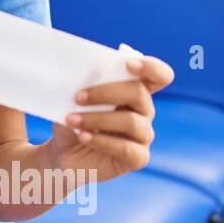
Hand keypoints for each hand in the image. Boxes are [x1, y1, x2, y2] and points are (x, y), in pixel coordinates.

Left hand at [48, 55, 174, 180]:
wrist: (64, 154)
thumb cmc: (73, 122)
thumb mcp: (73, 102)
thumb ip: (83, 87)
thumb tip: (81, 74)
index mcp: (134, 91)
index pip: (159, 76)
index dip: (151, 67)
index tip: (128, 64)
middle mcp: (144, 112)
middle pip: (139, 94)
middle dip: (106, 92)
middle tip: (78, 97)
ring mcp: (144, 135)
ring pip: (131, 121)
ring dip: (97, 118)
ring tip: (72, 120)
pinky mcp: (138, 158)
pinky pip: (126, 148)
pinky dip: (101, 140)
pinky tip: (83, 136)